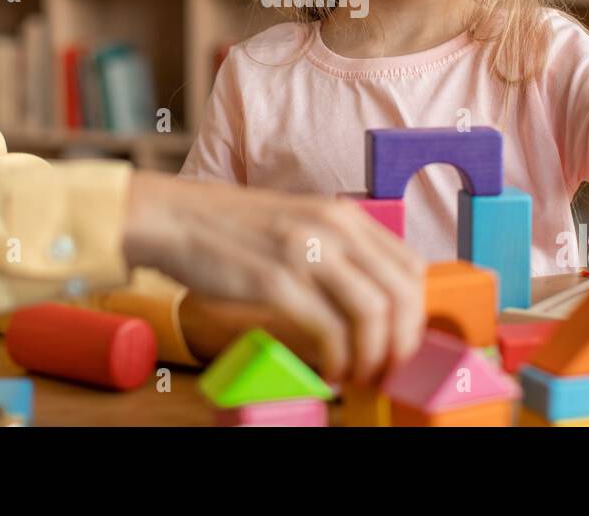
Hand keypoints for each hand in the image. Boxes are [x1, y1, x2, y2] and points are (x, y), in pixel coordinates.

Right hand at [121, 170, 424, 383]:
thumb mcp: (299, 224)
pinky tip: (329, 370)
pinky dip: (339, 359)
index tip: (401, 342)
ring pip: (374, 314)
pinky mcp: (276, 280)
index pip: (411, 266)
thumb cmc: (232, 231)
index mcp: (343, 215)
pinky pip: (331, 329)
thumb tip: (374, 299)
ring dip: (373, 356)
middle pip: (402, 294)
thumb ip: (337, 251)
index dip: (415, 314)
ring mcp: (305, 252)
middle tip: (387, 368)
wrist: (174, 218)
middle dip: (403, 342)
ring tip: (357, 374)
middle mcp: (333, 228)